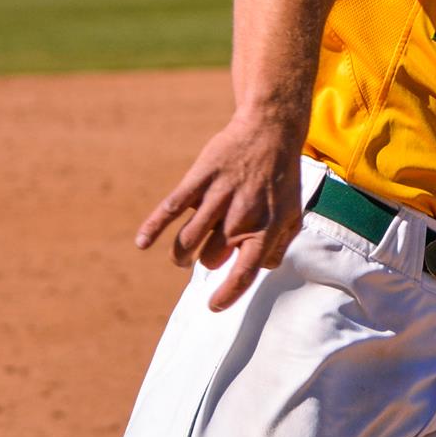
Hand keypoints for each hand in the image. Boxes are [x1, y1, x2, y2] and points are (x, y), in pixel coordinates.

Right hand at [133, 111, 306, 311]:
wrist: (270, 131)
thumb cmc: (281, 177)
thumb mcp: (293, 212)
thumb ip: (279, 244)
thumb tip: (262, 269)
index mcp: (266, 228)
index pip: (243, 274)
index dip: (226, 296)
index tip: (213, 306)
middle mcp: (241, 216)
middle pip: (209, 259)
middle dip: (207, 259)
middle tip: (211, 249)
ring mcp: (218, 197)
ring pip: (187, 242)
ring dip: (181, 254)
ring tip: (183, 254)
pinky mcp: (199, 180)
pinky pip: (171, 209)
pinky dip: (153, 228)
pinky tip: (143, 242)